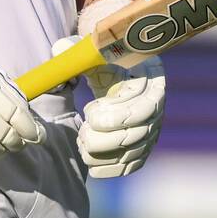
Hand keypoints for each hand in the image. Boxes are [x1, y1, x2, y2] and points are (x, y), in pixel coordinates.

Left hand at [55, 35, 165, 177]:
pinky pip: (131, 165)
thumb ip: (77, 49)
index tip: (88, 110)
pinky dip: (109, 169)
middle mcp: (156, 107)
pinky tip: (90, 162)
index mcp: (150, 80)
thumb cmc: (104, 57)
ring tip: (82, 143)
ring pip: (132, 153)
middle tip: (83, 131)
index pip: (140, 108)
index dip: (113, 116)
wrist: (118, 68)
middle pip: (136, 135)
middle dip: (103, 139)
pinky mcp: (143, 146)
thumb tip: (59, 50)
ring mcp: (152, 128)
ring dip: (102, 154)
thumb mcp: (93, 49)